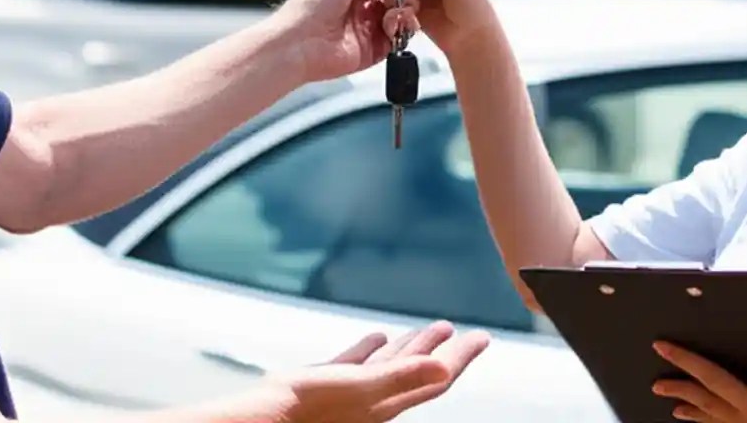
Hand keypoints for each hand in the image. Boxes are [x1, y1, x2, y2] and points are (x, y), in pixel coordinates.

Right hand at [255, 321, 490, 422]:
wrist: (264, 419)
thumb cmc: (310, 408)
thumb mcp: (362, 389)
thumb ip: (403, 376)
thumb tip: (446, 366)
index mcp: (388, 401)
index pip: (435, 377)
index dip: (461, 356)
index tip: (482, 337)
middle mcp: (374, 399)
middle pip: (419, 371)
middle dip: (442, 351)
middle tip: (464, 332)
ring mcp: (350, 393)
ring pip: (390, 367)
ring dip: (411, 348)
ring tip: (431, 331)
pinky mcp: (325, 385)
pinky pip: (357, 364)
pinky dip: (370, 350)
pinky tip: (376, 338)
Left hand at [274, 0, 421, 82]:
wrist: (299, 44)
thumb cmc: (311, 5)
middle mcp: (363, 3)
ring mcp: (370, 25)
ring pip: (403, 11)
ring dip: (407, 5)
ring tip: (399, 5)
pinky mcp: (377, 48)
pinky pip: (400, 34)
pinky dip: (402, 25)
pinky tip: (393, 21)